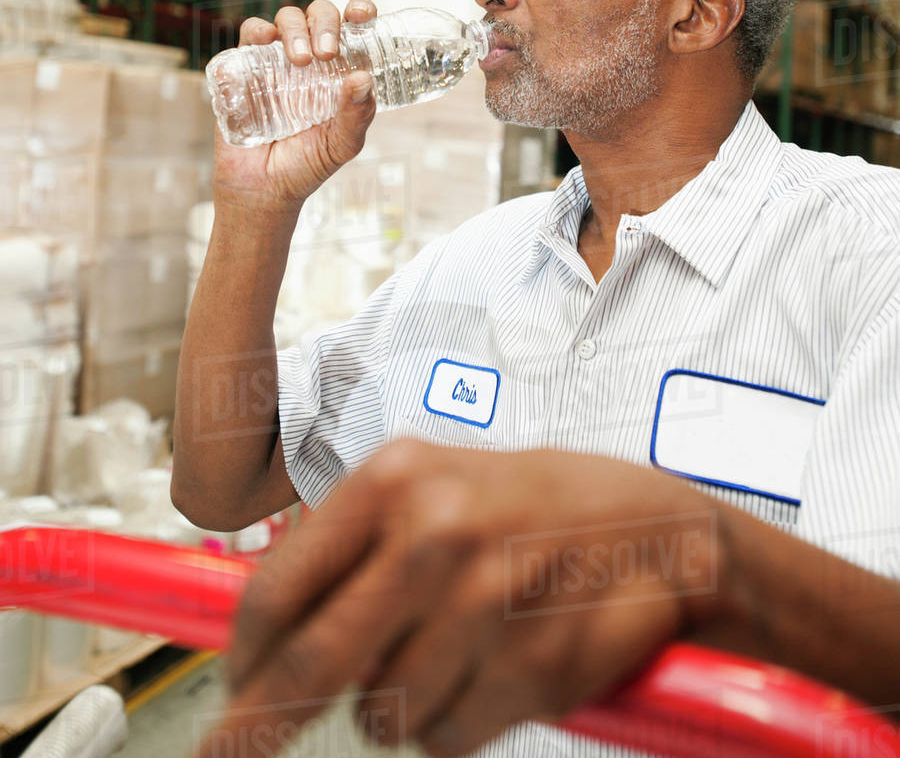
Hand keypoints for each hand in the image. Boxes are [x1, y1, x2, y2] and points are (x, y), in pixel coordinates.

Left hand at [193, 441, 721, 757]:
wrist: (660, 530)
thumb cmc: (531, 507)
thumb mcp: (436, 488)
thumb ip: (355, 547)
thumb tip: (262, 634)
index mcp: (397, 478)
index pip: (283, 582)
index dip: (243, 652)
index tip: (230, 687)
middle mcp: (436, 533)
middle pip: (315, 661)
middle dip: (259, 723)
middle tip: (223, 756)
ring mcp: (487, 602)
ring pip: (384, 713)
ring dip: (400, 709)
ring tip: (452, 654)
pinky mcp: (533, 666)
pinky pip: (447, 740)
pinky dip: (455, 727)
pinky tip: (493, 673)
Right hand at [212, 0, 378, 212]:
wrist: (263, 189)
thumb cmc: (308, 165)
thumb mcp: (343, 144)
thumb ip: (358, 115)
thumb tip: (364, 77)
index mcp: (340, 70)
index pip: (354, 29)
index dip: (360, 11)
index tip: (362, 14)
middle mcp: (311, 58)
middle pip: (320, 16)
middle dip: (326, 22)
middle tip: (327, 52)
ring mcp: (277, 60)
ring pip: (287, 18)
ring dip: (296, 28)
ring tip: (299, 59)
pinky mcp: (246, 67)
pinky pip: (250, 34)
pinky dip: (259, 29)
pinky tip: (267, 40)